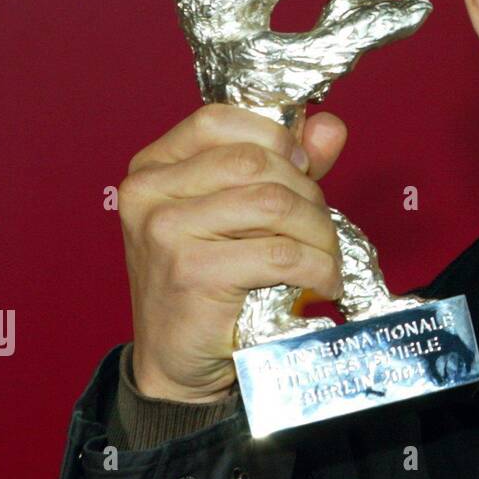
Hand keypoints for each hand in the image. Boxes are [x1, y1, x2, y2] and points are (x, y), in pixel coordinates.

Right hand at [119, 103, 346, 401]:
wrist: (177, 359)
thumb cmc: (211, 280)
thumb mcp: (239, 214)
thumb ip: (284, 165)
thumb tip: (329, 126)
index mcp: (153, 167)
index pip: (219, 120)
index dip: (274, 135)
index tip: (303, 167)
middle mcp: (149, 192)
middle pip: (256, 162)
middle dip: (307, 192)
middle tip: (322, 226)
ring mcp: (165, 232)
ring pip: (275, 204)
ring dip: (320, 231)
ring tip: (329, 256)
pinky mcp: (192, 273)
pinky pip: (281, 254)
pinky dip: (319, 267)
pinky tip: (325, 282)